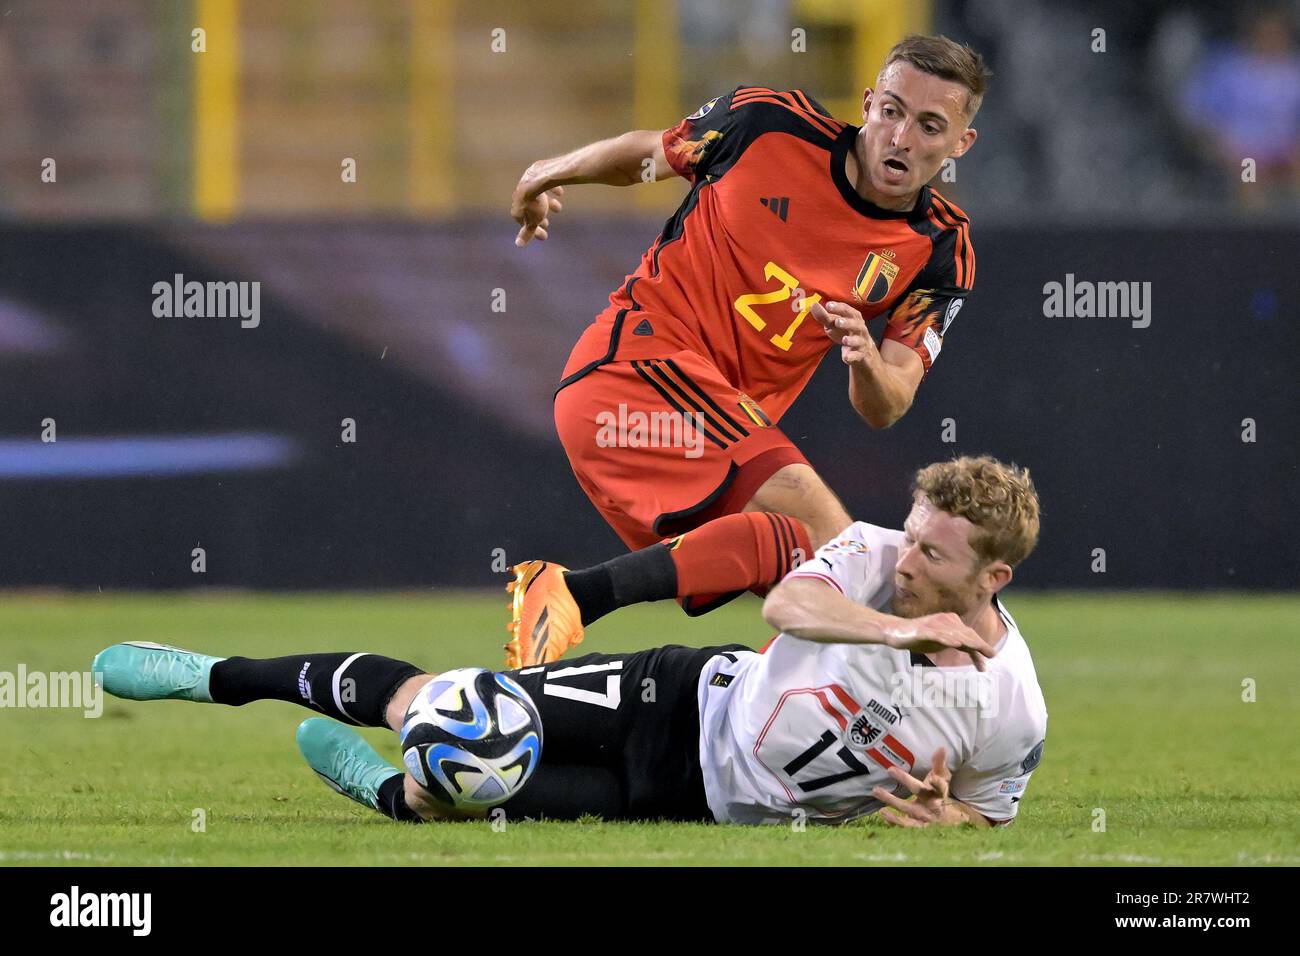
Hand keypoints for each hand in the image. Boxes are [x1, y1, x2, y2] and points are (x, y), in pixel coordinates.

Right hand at [510, 173, 563, 246]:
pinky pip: (544, 183)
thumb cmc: (535, 202)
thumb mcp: (533, 221)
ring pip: (538, 196)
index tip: (544, 236)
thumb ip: (528, 232)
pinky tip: (559, 193)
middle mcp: (519, 196)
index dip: (533, 231)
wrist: (538, 179)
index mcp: (516, 208)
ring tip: (558, 209)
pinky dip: (551, 189)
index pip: (523, 223)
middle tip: (547, 223)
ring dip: (547, 204)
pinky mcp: (536, 174)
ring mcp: (527, 184)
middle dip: (538, 217)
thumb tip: (518, 244)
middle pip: (529, 209)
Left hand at [811, 300, 877, 365]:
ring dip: (851, 340)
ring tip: (844, 340)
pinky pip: (857, 356)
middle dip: (847, 323)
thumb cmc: (846, 332)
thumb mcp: (834, 324)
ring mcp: (861, 342)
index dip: (838, 308)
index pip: (847, 310)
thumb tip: (813, 305)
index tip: (828, 305)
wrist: (863, 350)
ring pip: (858, 340)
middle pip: (856, 324)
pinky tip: (846, 357)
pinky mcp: (860, 354)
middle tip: (837, 322)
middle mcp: (859, 328)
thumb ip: (824, 316)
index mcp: (854, 317)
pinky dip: (852, 356)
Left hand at [873, 747, 976, 827]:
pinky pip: (905, 824)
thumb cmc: (939, 791)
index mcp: (939, 792)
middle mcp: (932, 805)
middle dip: (906, 782)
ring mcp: (924, 817)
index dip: (938, 782)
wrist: (945, 818)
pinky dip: (894, 821)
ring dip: (892, 801)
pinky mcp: (917, 826)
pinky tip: (882, 813)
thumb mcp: (942, 777)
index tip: (933, 776)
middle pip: (919, 792)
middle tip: (890, 769)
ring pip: (907, 809)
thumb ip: (939, 763)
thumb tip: (942, 747)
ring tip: (876, 791)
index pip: (940, 785)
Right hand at [883, 612, 997, 670]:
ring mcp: (934, 626)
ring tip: (979, 648)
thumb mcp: (942, 643)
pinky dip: (946, 639)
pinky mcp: (922, 631)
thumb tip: (975, 653)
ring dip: (967, 641)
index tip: (990, 659)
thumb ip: (958, 645)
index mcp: (951, 623)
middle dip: (979, 644)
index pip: (970, 636)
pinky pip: (937, 635)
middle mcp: (945, 621)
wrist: (895, 632)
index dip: (981, 647)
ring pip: (954, 634)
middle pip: (966, 634)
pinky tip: (955, 644)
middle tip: (991, 655)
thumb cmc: (920, 637)